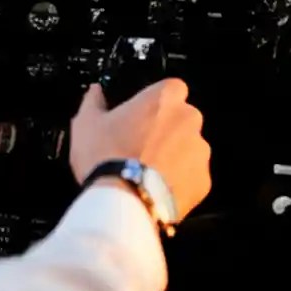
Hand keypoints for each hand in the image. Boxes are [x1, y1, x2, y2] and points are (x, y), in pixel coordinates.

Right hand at [70, 79, 210, 220]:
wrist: (125, 201)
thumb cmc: (106, 155)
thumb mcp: (86, 123)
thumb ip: (94, 102)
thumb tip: (95, 92)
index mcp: (164, 97)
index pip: (171, 89)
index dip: (155, 103)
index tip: (140, 116)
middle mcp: (189, 119)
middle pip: (182, 119)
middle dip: (166, 130)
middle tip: (140, 146)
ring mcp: (200, 151)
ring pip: (189, 149)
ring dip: (174, 156)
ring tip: (146, 172)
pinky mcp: (204, 181)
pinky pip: (192, 177)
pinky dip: (178, 182)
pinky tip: (155, 189)